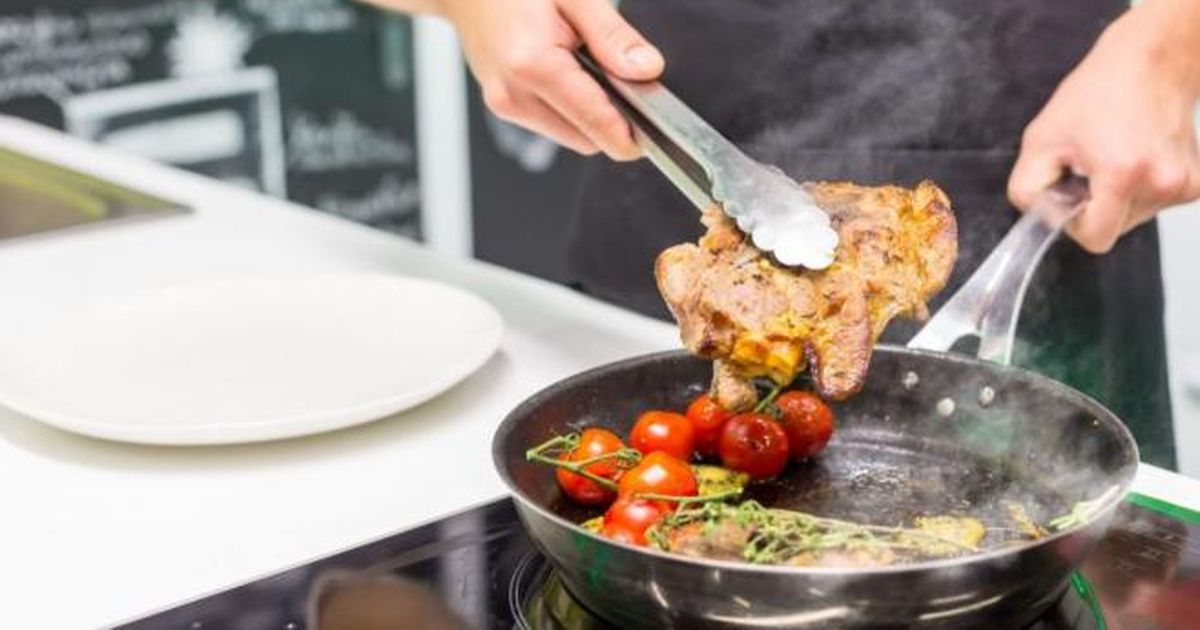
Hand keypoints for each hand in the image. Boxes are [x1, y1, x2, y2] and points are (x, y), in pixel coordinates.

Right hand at [439, 0, 663, 159]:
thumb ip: (612, 36)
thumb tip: (646, 70)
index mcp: (532, 65)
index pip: (596, 124)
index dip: (631, 134)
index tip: (655, 128)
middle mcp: (514, 95)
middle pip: (587, 139)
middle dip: (612, 119)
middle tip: (622, 78)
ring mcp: (506, 105)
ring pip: (572, 136)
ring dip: (590, 115)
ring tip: (587, 67)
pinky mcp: (505, 108)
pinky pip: (553, 124)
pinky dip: (570, 108)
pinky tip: (567, 72)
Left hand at [1008, 0, 1199, 252]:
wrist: (1151, 61)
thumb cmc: (1097, 93)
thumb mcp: (1039, 140)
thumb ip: (1028, 190)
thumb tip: (1042, 219)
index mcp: (1123, 173)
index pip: (1096, 239)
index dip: (1074, 223)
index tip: (1070, 194)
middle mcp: (1162, 182)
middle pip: (1115, 229)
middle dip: (1095, 206)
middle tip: (1090, 165)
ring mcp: (1184, 183)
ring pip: (1134, 217)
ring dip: (1116, 196)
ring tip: (1113, 155)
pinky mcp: (1196, 182)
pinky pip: (1153, 203)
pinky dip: (1139, 188)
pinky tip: (1134, 156)